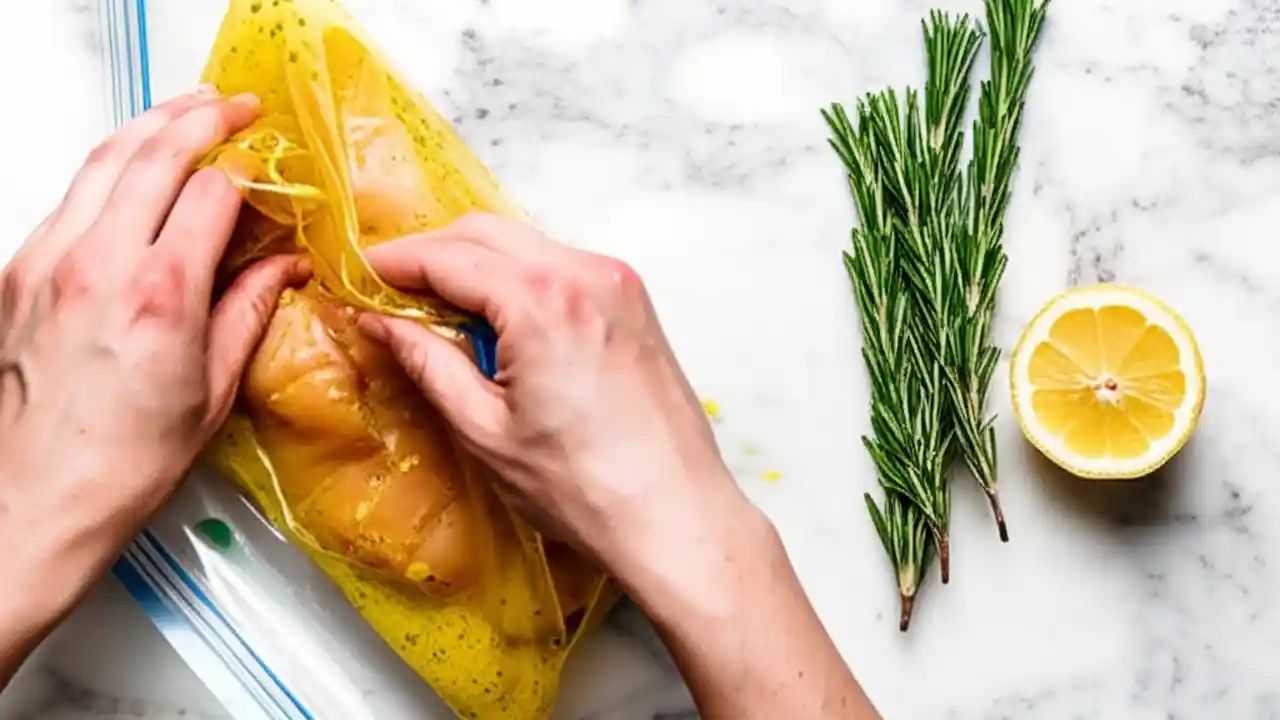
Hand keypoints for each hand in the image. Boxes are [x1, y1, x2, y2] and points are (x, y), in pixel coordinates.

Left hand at [0, 88, 304, 681]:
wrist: (35, 499)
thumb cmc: (124, 462)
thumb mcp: (213, 391)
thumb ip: (248, 313)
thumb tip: (283, 270)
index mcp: (159, 295)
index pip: (210, 194)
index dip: (246, 170)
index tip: (268, 167)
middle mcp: (97, 264)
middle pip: (152, 155)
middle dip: (200, 118)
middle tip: (237, 106)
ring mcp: (47, 261)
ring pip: (102, 161)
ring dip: (150, 127)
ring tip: (187, 111)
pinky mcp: (19, 271)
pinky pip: (70, 195)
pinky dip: (108, 167)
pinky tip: (132, 167)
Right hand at [359, 214, 875, 717]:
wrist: (676, 515)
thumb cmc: (585, 488)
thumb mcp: (485, 429)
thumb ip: (427, 362)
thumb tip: (379, 321)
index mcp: (543, 301)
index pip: (448, 255)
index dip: (394, 261)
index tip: (358, 274)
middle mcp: (587, 274)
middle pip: (486, 231)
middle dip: (432, 253)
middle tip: (390, 291)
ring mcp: (618, 283)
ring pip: (526, 242)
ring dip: (477, 264)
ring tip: (440, 313)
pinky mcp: (634, 301)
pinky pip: (561, 265)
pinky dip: (520, 278)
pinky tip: (498, 322)